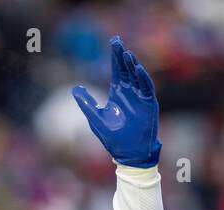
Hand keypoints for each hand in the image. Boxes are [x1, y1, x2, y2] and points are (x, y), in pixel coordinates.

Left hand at [72, 37, 160, 167]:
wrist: (129, 154)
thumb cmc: (113, 138)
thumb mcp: (96, 119)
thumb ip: (87, 103)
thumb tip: (74, 89)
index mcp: (118, 93)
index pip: (117, 70)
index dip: (115, 57)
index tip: (113, 41)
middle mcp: (130, 92)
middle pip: (127, 69)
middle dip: (122, 55)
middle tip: (118, 42)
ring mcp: (140, 97)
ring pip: (137, 76)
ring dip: (132, 65)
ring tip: (126, 54)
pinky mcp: (149, 104)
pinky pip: (147, 88)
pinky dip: (143, 78)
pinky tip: (137, 69)